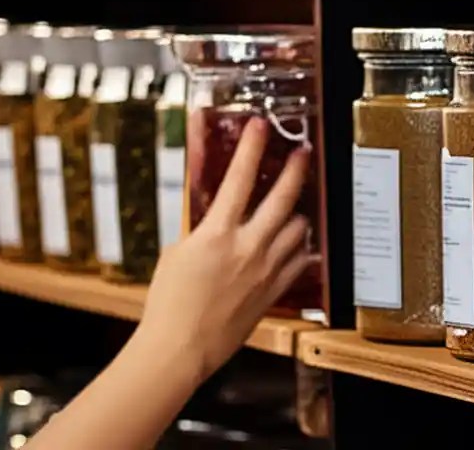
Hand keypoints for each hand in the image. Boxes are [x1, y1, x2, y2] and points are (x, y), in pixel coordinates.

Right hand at [135, 118, 312, 381]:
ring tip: (294, 208)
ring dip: (297, 215)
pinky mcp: (274, 291)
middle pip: (284, 198)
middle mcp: (248, 247)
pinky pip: (299, 262)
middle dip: (296, 170)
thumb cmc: (169, 303)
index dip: (252, 147)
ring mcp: (266, 269)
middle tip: (303, 153)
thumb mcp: (177, 254)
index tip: (260, 126)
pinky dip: (300, 250)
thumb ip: (202, 230)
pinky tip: (299, 246)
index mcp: (218, 233)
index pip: (239, 178)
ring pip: (298, 229)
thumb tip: (215, 216)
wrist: (181, 348)